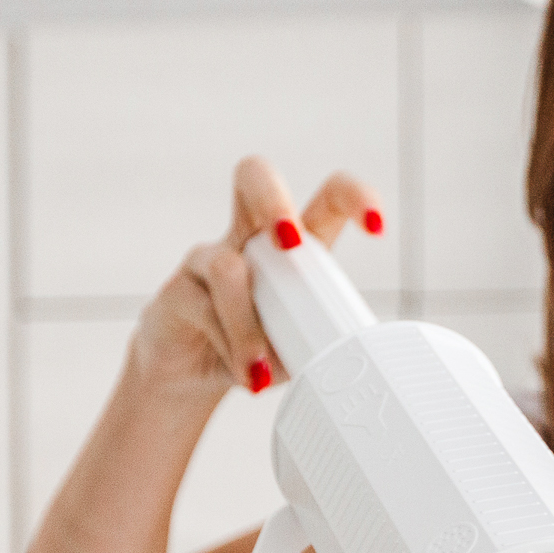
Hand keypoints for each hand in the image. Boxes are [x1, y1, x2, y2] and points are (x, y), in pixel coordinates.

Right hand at [130, 156, 382, 398]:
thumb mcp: (301, 348)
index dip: (353, 199)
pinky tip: (245, 375)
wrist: (193, 374)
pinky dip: (231, 347)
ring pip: (228, 268)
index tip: (376, 227)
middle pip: (254, 177)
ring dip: (249, 326)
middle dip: (272, 201)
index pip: (328, 200)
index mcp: (295, 244)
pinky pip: (204, 309)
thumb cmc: (257, 347)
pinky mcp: (177, 289)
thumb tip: (340, 354)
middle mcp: (249, 238)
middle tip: (289, 240)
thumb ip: (320, 342)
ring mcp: (209, 258)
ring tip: (263, 370)